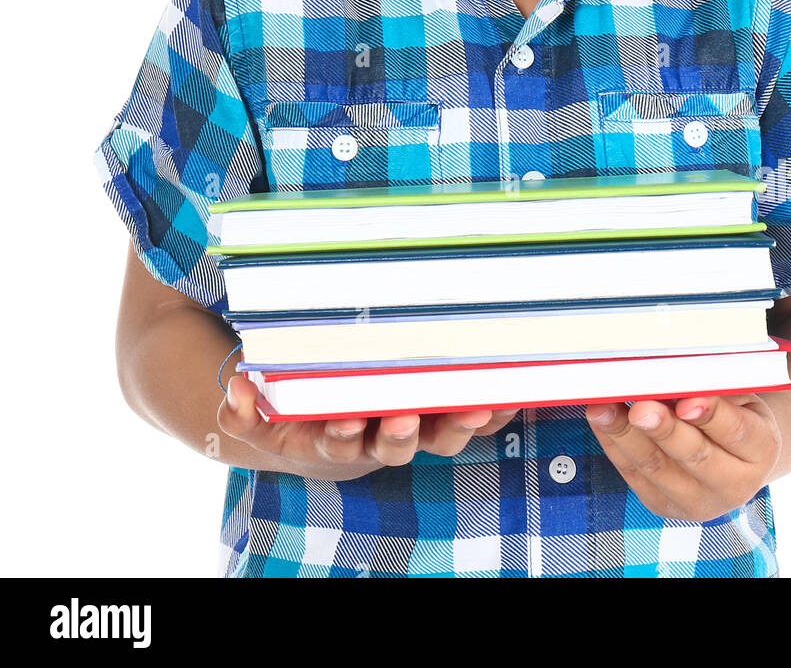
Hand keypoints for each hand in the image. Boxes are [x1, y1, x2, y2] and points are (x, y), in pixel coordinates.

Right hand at [218, 373, 519, 478]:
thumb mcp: (262, 419)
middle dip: (405, 432)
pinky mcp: (444, 416)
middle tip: (409, 415)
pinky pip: (474, 417)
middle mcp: (381, 442)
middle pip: (399, 445)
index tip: (345, 421)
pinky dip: (494, 408)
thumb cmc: (298, 417)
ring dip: (460, 422)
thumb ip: (242, 411)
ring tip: (476, 404)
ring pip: (442, 435)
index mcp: (338, 441)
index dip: (345, 434)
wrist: (329, 434)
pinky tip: (512, 391)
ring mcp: (417, 431)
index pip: (343, 442)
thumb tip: (236, 388)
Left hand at [585, 394, 782, 521]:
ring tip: (604, 409)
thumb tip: (677, 370)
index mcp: (761, 449)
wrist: (733, 457)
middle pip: (695, 456)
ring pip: (657, 468)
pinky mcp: (664, 506)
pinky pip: (634, 475)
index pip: (735, 431)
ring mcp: (697, 502)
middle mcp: (734, 485)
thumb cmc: (734, 413)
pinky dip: (614, 444)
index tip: (687, 401)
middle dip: (664, 430)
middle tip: (641, 409)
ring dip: (626, 436)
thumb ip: (714, 386)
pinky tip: (601, 420)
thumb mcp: (738, 395)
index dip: (710, 415)